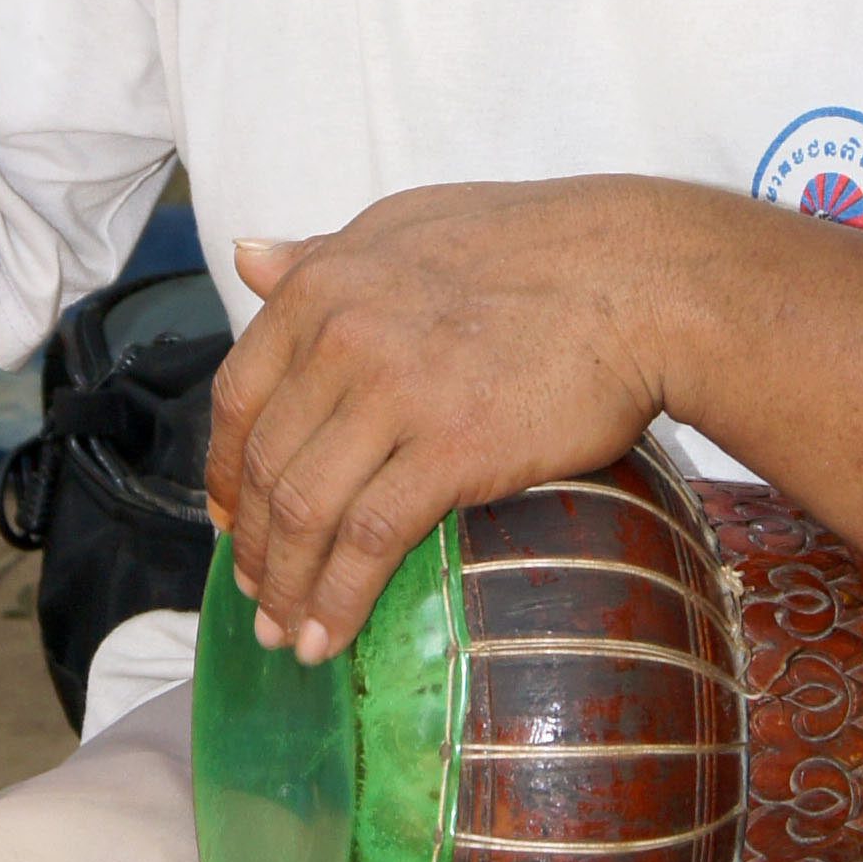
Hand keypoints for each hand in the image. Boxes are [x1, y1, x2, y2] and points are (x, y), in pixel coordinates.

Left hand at [204, 178, 675, 663]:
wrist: (638, 278)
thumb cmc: (536, 248)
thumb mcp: (407, 226)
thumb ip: (321, 253)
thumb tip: (245, 255)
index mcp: (324, 285)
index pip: (238, 394)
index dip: (224, 469)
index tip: (231, 517)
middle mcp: (342, 335)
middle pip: (265, 462)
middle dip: (252, 544)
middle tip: (254, 594)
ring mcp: (393, 393)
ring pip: (305, 509)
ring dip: (285, 585)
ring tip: (284, 632)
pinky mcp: (450, 448)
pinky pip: (369, 540)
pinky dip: (337, 598)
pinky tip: (327, 635)